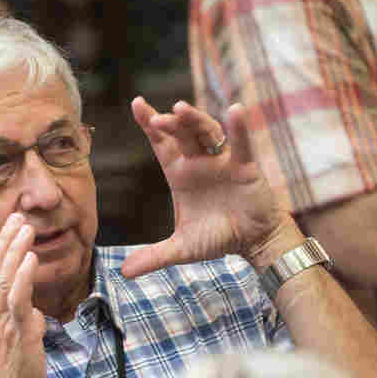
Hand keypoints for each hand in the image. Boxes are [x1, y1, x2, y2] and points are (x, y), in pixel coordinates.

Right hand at [0, 214, 45, 377]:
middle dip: (2, 240)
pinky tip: (31, 258)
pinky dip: (24, 277)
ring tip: (26, 228)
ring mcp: (1, 324)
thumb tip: (34, 313)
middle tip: (16, 216)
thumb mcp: (13, 340)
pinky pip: (18, 300)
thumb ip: (21, 321)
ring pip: (4, 279)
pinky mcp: (18, 333)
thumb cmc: (13, 372)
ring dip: (15, 250)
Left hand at [123, 98, 284, 277]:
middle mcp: (199, 161)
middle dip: (170, 124)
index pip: (161, 143)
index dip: (150, 123)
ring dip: (195, 120)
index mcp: (180, 173)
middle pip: (181, 134)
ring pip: (206, 132)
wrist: (253, 242)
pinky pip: (242, 144)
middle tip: (159, 119)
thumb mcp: (182, 249)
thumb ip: (154, 257)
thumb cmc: (217, 237)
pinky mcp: (245, 167)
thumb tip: (123, 273)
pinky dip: (239, 128)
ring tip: (181, 109)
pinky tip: (234, 110)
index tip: (137, 104)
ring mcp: (222, 160)